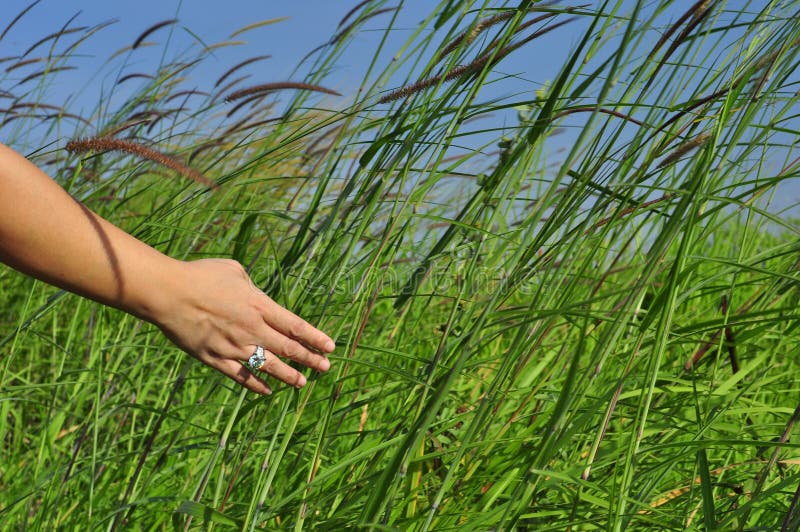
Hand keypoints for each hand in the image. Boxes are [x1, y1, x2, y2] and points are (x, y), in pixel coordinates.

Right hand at [151, 258, 333, 394]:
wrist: (167, 293)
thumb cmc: (200, 275)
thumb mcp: (235, 270)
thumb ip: (253, 287)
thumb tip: (260, 296)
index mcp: (258, 305)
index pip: (295, 325)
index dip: (315, 338)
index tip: (330, 347)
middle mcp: (251, 329)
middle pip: (287, 348)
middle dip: (309, 359)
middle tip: (325, 368)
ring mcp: (233, 346)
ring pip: (268, 366)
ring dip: (288, 375)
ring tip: (302, 383)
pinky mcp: (214, 358)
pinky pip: (240, 376)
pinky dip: (255, 385)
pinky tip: (267, 391)